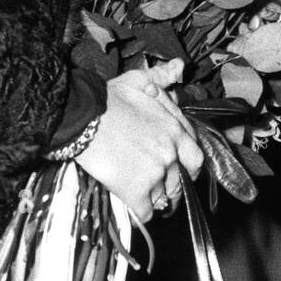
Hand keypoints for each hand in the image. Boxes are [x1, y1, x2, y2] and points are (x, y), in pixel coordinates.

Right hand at [76, 59, 205, 221]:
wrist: (85, 118)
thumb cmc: (111, 98)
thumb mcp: (141, 80)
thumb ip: (164, 76)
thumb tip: (179, 66)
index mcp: (176, 130)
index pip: (196, 156)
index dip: (189, 165)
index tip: (182, 169)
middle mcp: (172, 153)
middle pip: (183, 180)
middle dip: (177, 186)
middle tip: (167, 190)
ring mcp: (155, 174)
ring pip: (166, 196)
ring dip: (160, 199)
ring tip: (151, 201)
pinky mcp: (135, 191)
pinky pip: (146, 211)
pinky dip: (143, 214)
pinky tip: (137, 211)